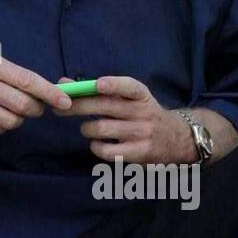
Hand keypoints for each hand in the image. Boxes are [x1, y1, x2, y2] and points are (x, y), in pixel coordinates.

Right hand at [0, 51, 72, 135]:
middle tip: (34, 107)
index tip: (66, 101)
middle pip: (23, 105)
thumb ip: (8, 75)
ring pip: (11, 121)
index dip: (50, 93)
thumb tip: (39, 91)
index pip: (29, 80)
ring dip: (16, 120)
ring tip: (7, 110)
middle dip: (35, 110)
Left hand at [58, 75, 195, 163]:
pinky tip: (98, 144)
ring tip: (87, 129)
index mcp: (142, 96)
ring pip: (102, 129)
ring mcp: (141, 134)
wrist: (176, 139)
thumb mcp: (133, 100)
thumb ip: (101, 92)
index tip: (97, 84)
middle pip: (106, 107)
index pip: (129, 86)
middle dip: (78, 106)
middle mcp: (143, 113)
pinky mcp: (139, 153)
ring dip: (87, 129)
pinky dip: (96, 147)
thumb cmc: (144, 116)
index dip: (113, 84)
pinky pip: (107, 151)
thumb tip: (64, 84)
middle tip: (60, 108)